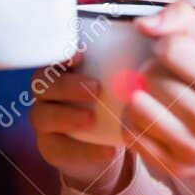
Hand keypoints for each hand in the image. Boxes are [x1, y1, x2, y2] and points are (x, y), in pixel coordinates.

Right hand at [32, 53, 132, 194]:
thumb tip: (151, 43)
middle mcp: (46, 95)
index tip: (80, 54)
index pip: (52, 59)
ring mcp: (44, 122)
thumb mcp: (120, 85)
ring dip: (68, 116)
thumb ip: (126, 64)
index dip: (61, 55)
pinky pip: (61, 148)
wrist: (104, 146)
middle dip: (67, 84)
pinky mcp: (50, 148)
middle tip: (96, 87)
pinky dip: (85, 150)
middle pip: (43, 85)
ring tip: (92, 119)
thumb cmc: (113, 106)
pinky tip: (109, 151)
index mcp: (60, 72)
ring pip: (43, 116)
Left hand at [122, 2, 194, 186]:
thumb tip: (144, 24)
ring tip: (154, 94)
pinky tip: (149, 115)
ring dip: (137, 93)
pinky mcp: (172, 168)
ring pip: (135, 105)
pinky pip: (129, 133)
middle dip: (151, 69)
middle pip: (150, 76)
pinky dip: (132, 119)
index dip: (164, 42)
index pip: (172, 47)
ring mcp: (192, 150)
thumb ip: (184, 18)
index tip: (172, 51)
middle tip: (166, 76)